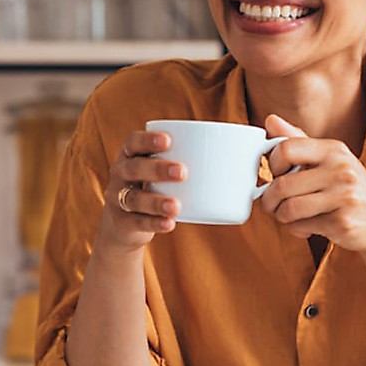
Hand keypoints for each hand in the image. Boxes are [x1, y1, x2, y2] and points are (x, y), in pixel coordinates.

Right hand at [95, 129, 186, 253]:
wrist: (126, 226)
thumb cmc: (156, 189)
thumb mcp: (162, 173)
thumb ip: (190, 161)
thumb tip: (248, 152)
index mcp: (130, 156)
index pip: (133, 142)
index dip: (147, 139)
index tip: (169, 140)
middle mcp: (120, 175)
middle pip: (133, 168)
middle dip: (156, 168)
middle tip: (183, 172)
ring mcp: (117, 200)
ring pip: (133, 198)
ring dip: (156, 201)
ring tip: (177, 205)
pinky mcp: (122, 223)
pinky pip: (136, 222)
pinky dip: (154, 223)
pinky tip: (170, 223)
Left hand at [257, 114, 365, 255]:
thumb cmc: (351, 191)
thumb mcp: (331, 161)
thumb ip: (299, 141)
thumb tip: (270, 120)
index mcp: (335, 150)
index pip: (286, 148)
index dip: (272, 164)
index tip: (276, 174)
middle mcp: (341, 170)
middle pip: (282, 184)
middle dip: (269, 200)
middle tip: (271, 204)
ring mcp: (344, 196)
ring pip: (288, 208)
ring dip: (281, 216)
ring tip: (289, 216)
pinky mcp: (343, 222)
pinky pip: (301, 226)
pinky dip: (297, 229)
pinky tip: (308, 227)